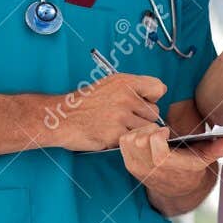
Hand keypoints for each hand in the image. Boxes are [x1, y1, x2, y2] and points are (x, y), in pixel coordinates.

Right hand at [49, 73, 164, 151]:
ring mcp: (121, 116)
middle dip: (142, 118)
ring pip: (146, 129)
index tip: (141, 101)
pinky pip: (133, 140)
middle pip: (154, 113)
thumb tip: (160, 93)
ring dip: (134, 131)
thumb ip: (133, 88)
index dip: (151, 98)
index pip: (158, 88)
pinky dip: (123, 140)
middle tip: (122, 118)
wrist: (62, 117)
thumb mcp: (109, 84)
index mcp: (125, 81)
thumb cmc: (86, 103)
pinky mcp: (116, 134)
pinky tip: (109, 134)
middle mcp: (125, 96)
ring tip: (115, 126)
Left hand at [118, 124, 222, 206]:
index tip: (167, 131)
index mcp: (170, 167)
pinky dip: (131, 135)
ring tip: (152, 134)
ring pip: (129, 140)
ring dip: (139, 132)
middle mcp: (151, 169)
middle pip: (139, 141)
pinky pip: (122, 142)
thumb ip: (215, 150)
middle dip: (149, 130)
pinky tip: (143, 137)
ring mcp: (137, 168)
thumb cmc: (191, 169)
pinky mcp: (129, 164)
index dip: (159, 136)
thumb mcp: (205, 159)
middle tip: (158, 130)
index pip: (157, 151)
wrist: (176, 189)